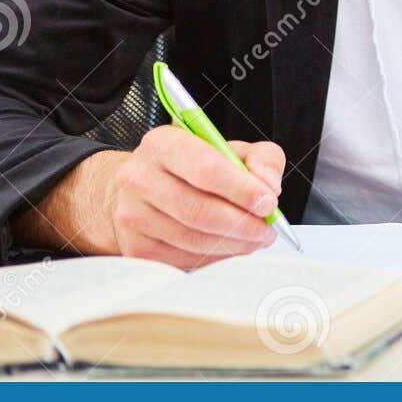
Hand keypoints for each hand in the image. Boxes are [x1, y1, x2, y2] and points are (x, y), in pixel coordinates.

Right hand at [69, 126, 286, 266]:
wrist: (144, 187)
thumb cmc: (193, 166)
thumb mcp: (231, 148)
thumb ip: (261, 158)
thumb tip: (269, 186)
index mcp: (164, 143)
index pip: (205, 168)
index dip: (241, 189)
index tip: (268, 202)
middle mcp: (139, 177)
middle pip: (198, 209)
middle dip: (242, 223)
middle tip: (268, 228)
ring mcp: (132, 214)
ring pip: (192, 238)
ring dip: (233, 244)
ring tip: (256, 238)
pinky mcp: (134, 245)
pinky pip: (182, 258)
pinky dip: (214, 256)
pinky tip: (230, 247)